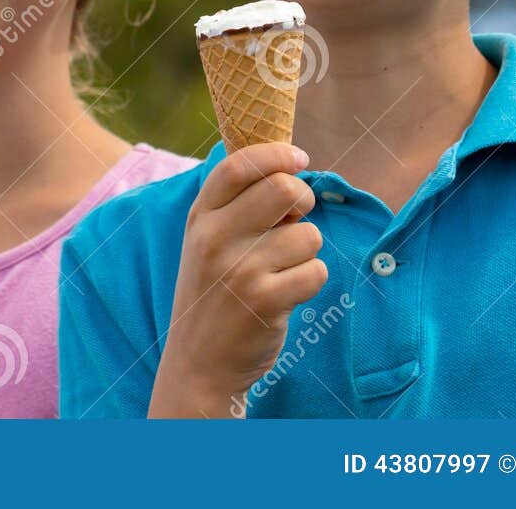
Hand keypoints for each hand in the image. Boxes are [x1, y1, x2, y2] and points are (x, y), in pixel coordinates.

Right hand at [148, 142, 326, 417]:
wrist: (199, 361)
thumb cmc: (213, 293)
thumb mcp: (206, 242)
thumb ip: (237, 207)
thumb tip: (289, 172)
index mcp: (199, 217)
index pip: (237, 165)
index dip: (275, 153)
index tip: (298, 158)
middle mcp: (214, 238)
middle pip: (283, 189)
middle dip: (303, 200)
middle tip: (295, 218)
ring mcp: (239, 270)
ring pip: (307, 235)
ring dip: (306, 251)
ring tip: (281, 270)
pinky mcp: (265, 301)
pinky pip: (316, 272)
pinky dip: (310, 281)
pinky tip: (286, 295)